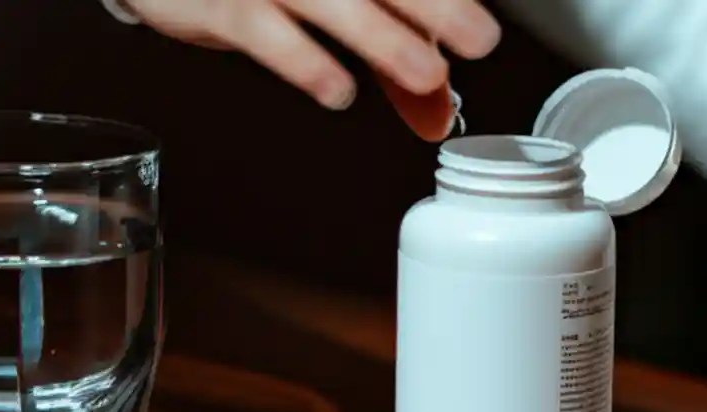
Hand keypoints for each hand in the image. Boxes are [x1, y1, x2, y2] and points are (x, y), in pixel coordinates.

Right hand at [125, 0, 498, 136]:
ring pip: (329, 1)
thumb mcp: (329, 6)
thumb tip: (435, 106)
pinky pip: (265, 31)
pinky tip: (340, 91)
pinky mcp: (221, 4)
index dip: (440, 0)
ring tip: (428, 72)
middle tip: (482, 38)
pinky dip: (306, 62)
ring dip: (381, 38)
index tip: (485, 30)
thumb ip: (384, 47)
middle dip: (435, 5)